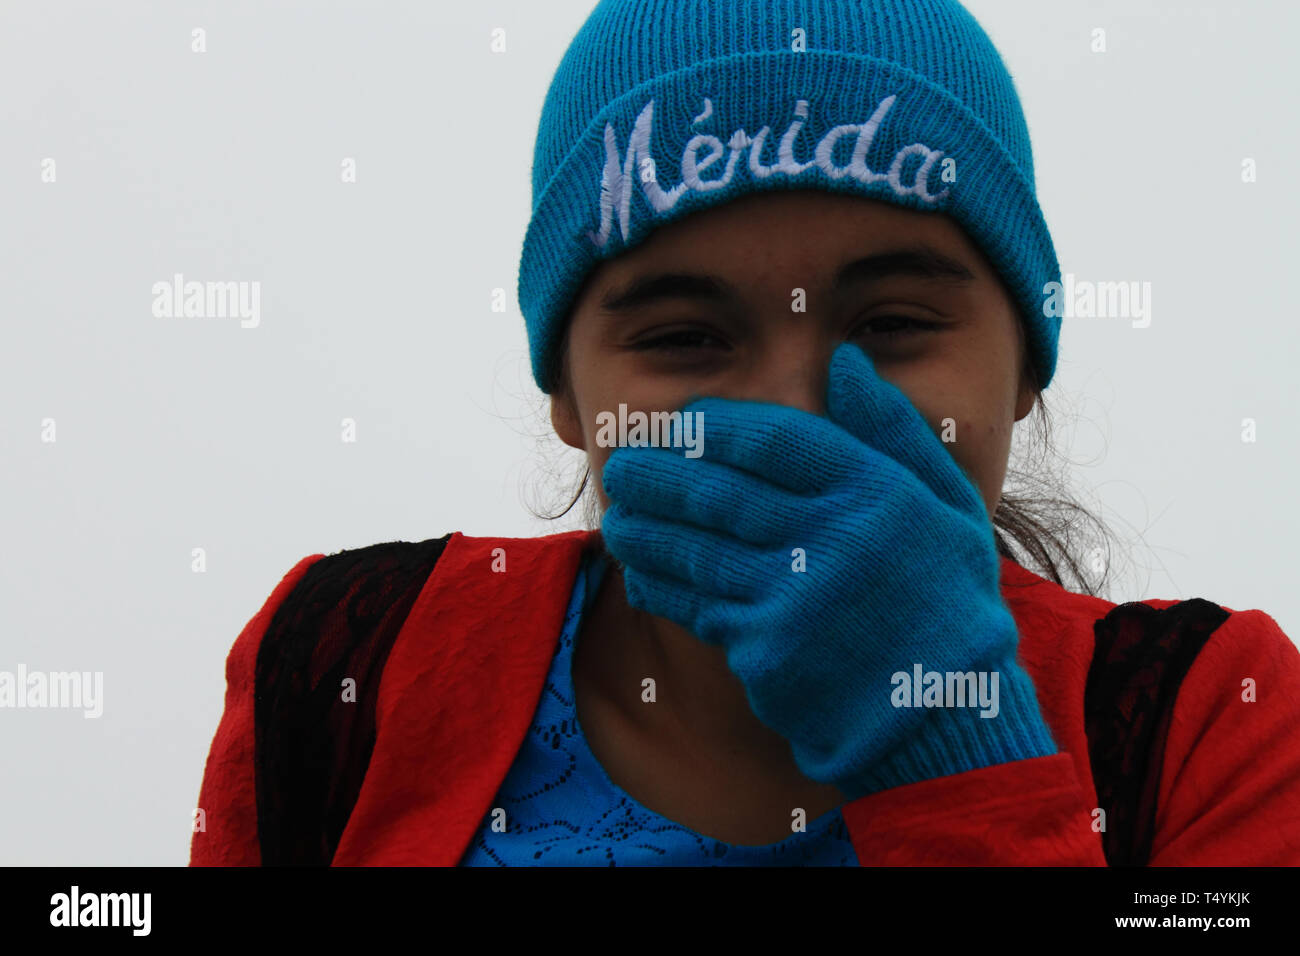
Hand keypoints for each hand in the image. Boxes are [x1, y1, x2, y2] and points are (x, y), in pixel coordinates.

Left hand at [600, 342, 1056, 798]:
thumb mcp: (946, 503)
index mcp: (874, 493)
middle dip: (659, 473)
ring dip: (645, 527)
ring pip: (695, 549)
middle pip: (719, 492)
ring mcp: (792, 600)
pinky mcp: (765, 651)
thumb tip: (844, 361)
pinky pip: (697, 606)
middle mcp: (830, 540)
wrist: (943, 712)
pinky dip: (662, 584)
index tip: (685, 421)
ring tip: (618, 512)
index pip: (774, 439)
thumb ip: (894, 431)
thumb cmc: (944, 597)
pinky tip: (641, 571)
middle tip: (624, 462)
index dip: (717, 425)